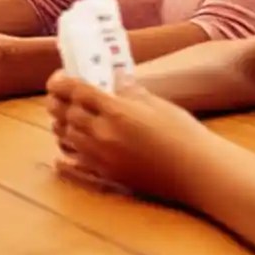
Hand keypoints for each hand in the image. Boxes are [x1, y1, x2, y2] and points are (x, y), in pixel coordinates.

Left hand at [45, 71, 215, 202]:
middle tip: (56, 96)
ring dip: (60, 126)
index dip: (62, 83)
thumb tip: (115, 78)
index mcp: (117, 111)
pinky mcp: (108, 177)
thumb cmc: (184, 135)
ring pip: (67, 138)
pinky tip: (59, 157)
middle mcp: (104, 134)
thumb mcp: (158, 104)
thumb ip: (131, 90)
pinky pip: (75, 168)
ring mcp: (103, 158)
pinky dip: (64, 160)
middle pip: (67, 114)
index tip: (57, 79)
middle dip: (57, 103)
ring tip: (62, 119)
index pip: (78, 92)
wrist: (198, 172)